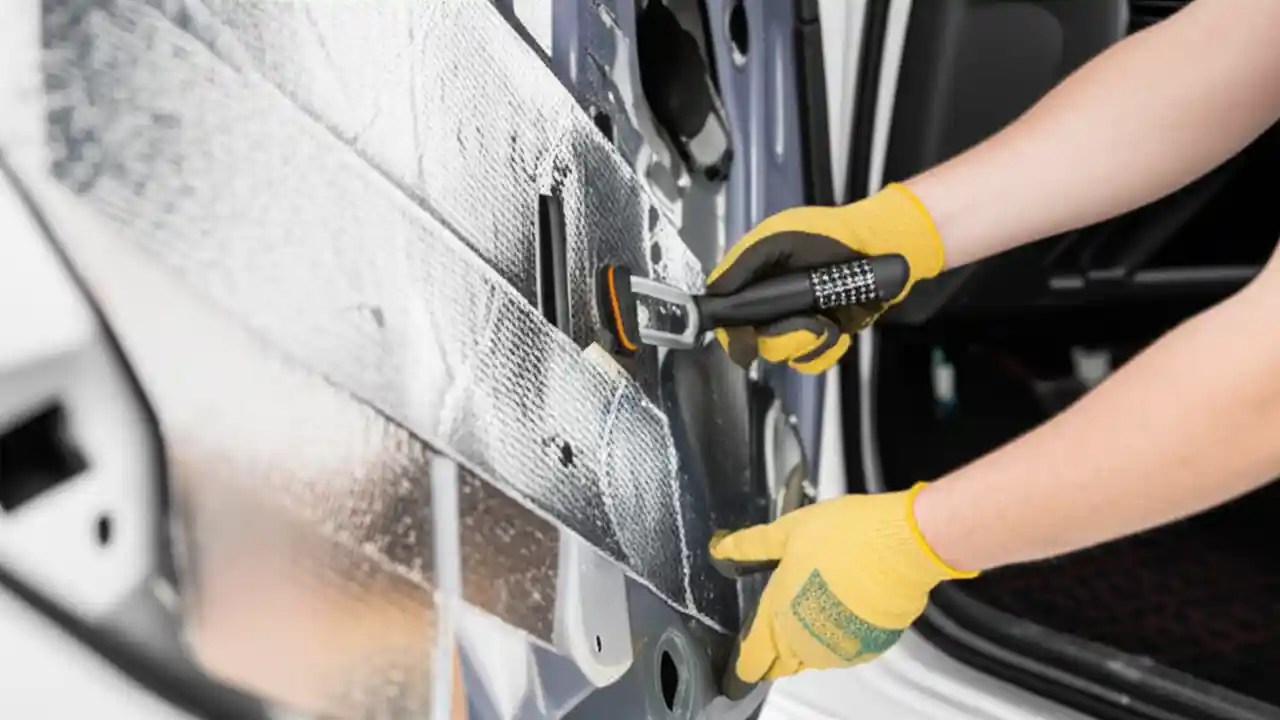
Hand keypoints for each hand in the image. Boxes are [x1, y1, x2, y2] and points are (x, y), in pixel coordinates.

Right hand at [706, 184, 943, 372]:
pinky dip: (826, 349)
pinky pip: (811, 361)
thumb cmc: (828, 236)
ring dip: (808, 339)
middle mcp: (768, 306)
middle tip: (808, 318)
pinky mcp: (820, 338)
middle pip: (755, 342)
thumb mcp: (776, 240)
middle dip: (782, 334)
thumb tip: (714, 297)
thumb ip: (741, 266)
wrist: (878, 250)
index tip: (747, 338)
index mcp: (752, 283)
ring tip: (827, 318)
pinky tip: (837, 329)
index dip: (733, 333)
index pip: (725, 317)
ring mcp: (795, 324)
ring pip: (784, 354)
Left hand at [709, 485, 974, 681]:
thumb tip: (720, 550)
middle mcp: (805, 640)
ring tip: (808, 619)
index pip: (754, 656)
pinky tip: (840, 617)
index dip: (744, 664)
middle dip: (774, 656)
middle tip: (774, 639)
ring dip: (805, 648)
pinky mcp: (870, 646)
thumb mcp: (789, 530)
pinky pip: (843, 652)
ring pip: (813, 660)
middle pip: (783, 663)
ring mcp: (840, 648)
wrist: (901, 545)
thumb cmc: (842, 535)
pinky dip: (836, 641)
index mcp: (780, 612)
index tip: (739, 668)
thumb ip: (752, 545)